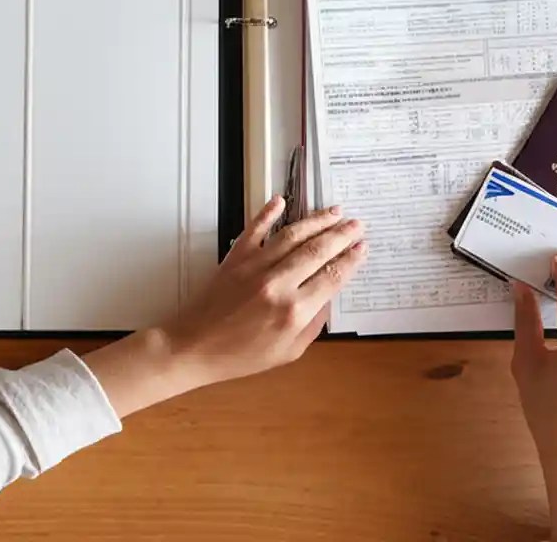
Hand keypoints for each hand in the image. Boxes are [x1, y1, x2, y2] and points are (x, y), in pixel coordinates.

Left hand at [85, 196, 365, 416]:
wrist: (193, 348)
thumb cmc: (240, 356)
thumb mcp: (288, 352)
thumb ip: (313, 324)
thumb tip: (328, 295)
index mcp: (294, 312)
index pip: (332, 277)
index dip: (351, 259)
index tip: (363, 247)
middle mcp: (277, 284)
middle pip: (318, 250)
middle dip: (341, 234)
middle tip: (357, 223)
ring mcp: (254, 267)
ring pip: (292, 235)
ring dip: (316, 220)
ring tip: (334, 211)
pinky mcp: (234, 258)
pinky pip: (254, 229)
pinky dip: (267, 212)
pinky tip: (281, 201)